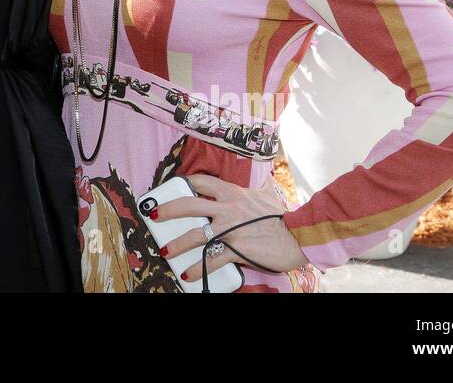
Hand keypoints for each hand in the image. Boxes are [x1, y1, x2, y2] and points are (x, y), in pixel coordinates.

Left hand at [148, 173, 310, 283]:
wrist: (298, 236)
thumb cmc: (280, 218)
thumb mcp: (264, 196)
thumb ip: (251, 190)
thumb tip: (254, 181)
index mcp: (232, 192)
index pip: (201, 181)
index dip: (183, 182)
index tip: (170, 185)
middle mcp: (227, 207)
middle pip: (189, 205)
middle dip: (167, 210)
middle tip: (154, 214)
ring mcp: (230, 228)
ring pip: (195, 234)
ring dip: (176, 244)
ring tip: (165, 250)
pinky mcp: (236, 248)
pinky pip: (211, 258)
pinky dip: (196, 267)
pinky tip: (187, 272)